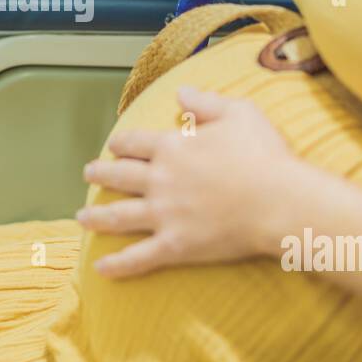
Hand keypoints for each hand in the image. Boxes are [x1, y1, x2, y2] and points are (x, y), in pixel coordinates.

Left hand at [78, 86, 309, 278]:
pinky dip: (118, 264)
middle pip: (120, 175)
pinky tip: (100, 268)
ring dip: (97, 217)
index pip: (135, 142)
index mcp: (172, 146)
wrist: (280, 201)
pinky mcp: (175, 245)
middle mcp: (160, 179)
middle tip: (88, 174)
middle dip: (101, 173)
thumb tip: (180, 93)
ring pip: (119, 215)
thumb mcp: (239, 113)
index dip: (122, 144)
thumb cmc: (264, 155)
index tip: (114, 146)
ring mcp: (164, 214)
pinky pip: (139, 257)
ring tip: (81, 217)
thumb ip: (206, 102)